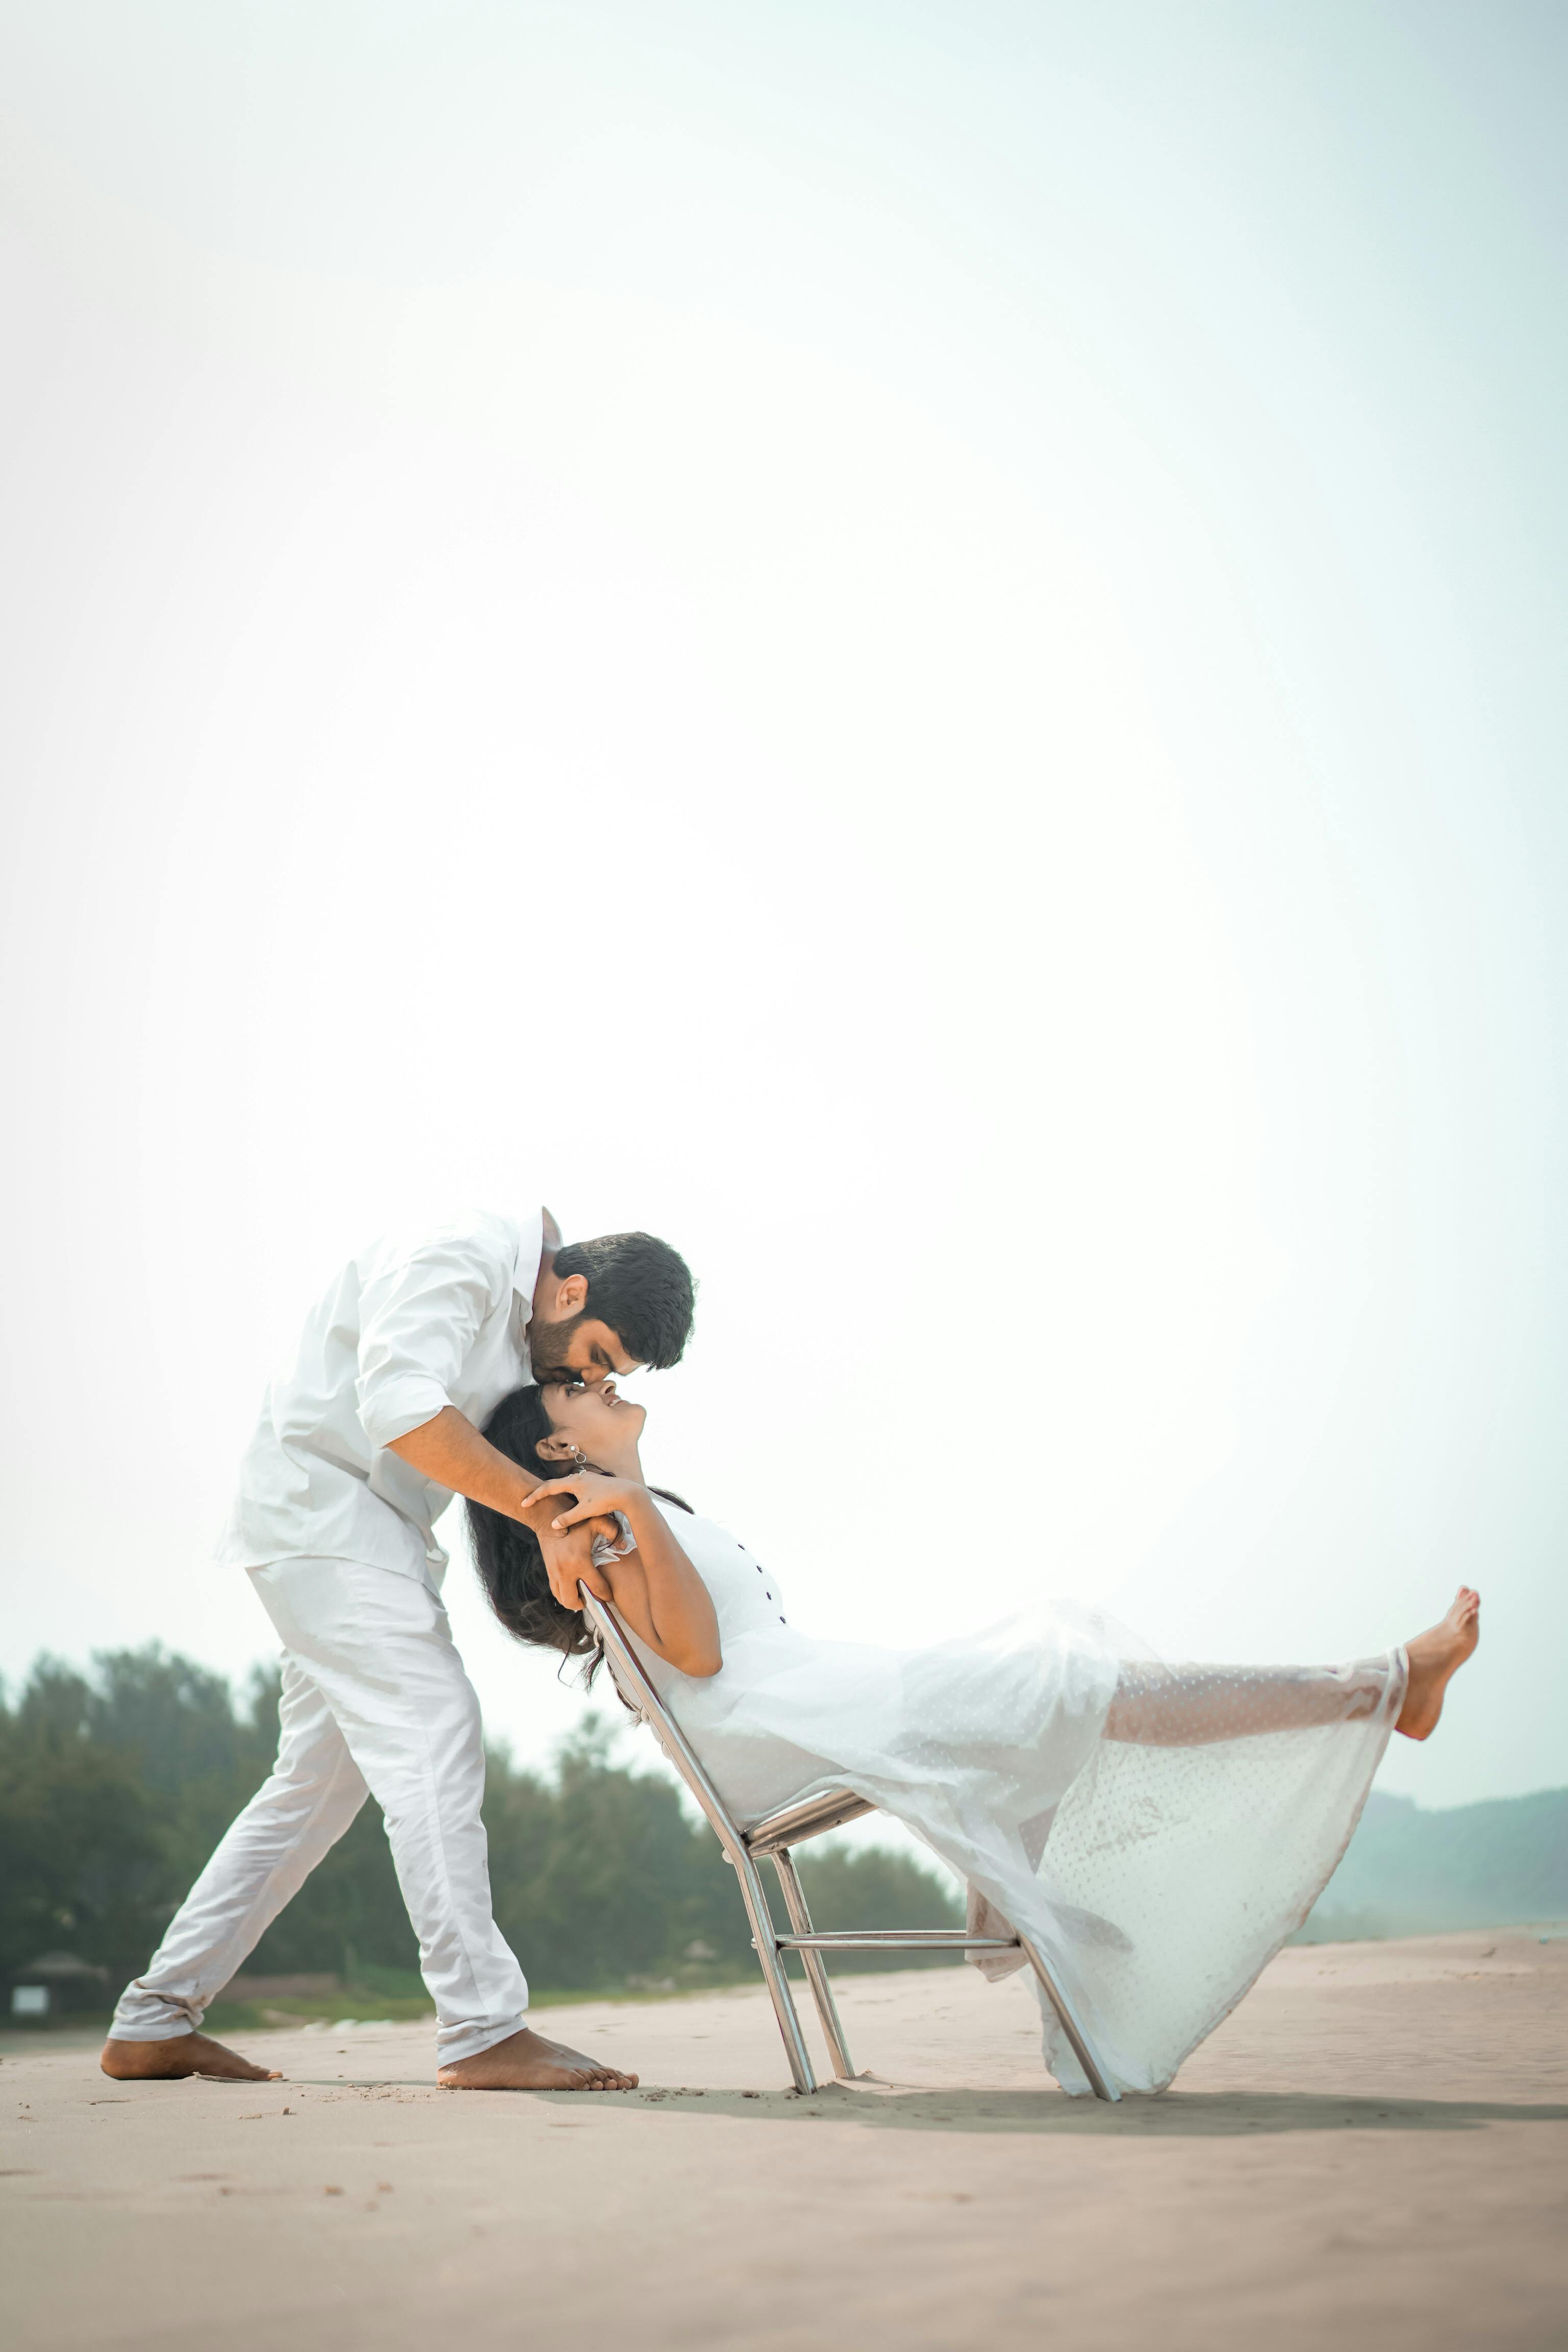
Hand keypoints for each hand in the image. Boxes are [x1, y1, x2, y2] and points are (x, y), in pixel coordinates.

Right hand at [524, 1472, 642, 1533]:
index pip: (548, 1487)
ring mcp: (587, 1479)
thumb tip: (553, 1525)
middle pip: (555, 1484)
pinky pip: (575, 1487)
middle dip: (543, 1493)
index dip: (535, 1496)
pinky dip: (567, 1494)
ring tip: (546, 1500)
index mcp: (574, 1483)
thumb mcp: (585, 1511)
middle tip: (531, 1501)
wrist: (628, 1493)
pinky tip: (568, 1500)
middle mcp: (579, 1478)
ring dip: (555, 1492)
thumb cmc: (606, 1501)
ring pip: (566, 1485)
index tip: (524, 1503)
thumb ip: (568, 1518)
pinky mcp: (594, 1483)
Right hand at [535, 1515, 612, 1611]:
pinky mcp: (548, 1573)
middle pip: (573, 1601)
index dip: (606, 1595)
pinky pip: (555, 1592)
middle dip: (585, 1604)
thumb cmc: (575, 1522)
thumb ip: (613, 1531)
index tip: (610, 1596)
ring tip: (583, 1595)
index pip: (596, 1588)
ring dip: (573, 1601)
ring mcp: (555, 1574)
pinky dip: (564, 1595)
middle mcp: (565, 1571)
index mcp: (580, 1562)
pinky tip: (573, 1589)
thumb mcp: (596, 1522)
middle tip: (593, 1598)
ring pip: (562, 1599)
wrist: (548, 1519)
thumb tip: (623, 1545)